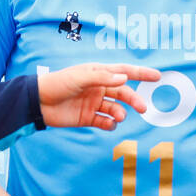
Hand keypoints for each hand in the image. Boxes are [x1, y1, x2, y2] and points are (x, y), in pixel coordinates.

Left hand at [37, 63, 160, 129]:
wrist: (38, 103)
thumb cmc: (58, 84)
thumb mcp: (79, 78)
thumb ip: (102, 78)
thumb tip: (124, 78)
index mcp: (98, 73)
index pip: (124, 71)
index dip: (141, 73)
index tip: (157, 76)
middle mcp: (99, 87)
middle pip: (123, 93)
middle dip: (134, 99)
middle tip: (143, 107)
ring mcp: (94, 103)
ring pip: (116, 108)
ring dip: (120, 113)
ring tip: (118, 116)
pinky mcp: (89, 118)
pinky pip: (105, 122)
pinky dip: (110, 124)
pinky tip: (109, 123)